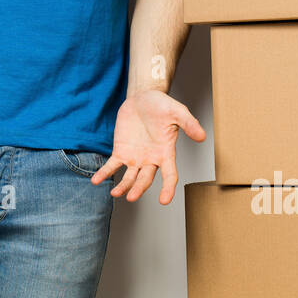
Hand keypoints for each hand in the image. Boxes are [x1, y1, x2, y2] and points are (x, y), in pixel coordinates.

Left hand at [95, 89, 206, 204]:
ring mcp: (135, 158)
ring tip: (115, 193)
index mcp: (166, 153)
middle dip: (139, 189)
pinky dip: (104, 173)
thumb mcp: (177, 112)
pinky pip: (112, 165)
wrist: (143, 97)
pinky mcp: (121, 151)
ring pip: (129, 177)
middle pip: (145, 179)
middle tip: (132, 197)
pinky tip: (96, 180)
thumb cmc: (162, 105)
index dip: (168, 189)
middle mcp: (151, 160)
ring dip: (122, 186)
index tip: (164, 200)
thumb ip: (189, 123)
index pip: (169, 175)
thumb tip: (202, 137)